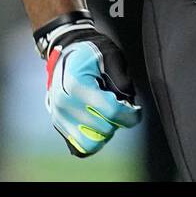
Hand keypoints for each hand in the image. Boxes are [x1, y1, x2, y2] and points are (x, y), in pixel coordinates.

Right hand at [43, 26, 142, 157]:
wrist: (66, 49)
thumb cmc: (91, 51)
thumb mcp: (112, 56)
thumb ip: (122, 80)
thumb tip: (129, 105)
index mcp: (76, 85)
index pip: (111, 111)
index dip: (131, 114)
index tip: (137, 110)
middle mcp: (64, 104)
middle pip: (104, 129)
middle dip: (118, 120)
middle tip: (122, 106)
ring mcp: (58, 116)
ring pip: (90, 143)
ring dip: (105, 132)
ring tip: (108, 115)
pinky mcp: (58, 124)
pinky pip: (78, 147)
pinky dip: (92, 140)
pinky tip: (98, 123)